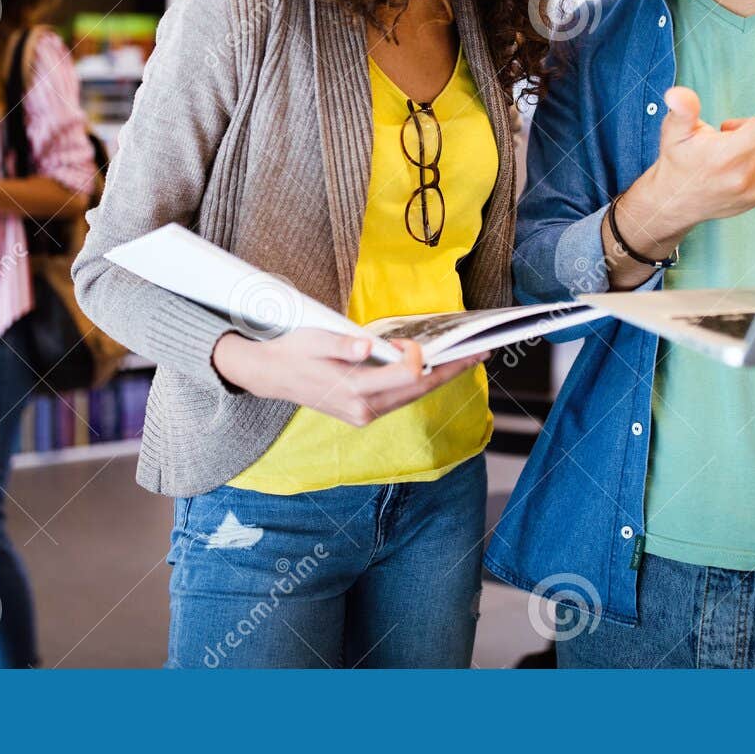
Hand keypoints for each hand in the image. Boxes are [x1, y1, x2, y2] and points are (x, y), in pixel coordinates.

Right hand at [212, 330, 488, 426]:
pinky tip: (437, 366)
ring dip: (442, 376)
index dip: (421, 356)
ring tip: (469, 357)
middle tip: (482, 351)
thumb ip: (342, 345)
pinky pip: (403, 396)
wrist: (272, 376)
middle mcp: (364, 409)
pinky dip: (422, 381)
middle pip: (419, 389)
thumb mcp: (314, 341)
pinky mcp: (366, 412)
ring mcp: (366, 414)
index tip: (423, 339)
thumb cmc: (295, 352)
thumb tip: (368, 346)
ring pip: (414, 395)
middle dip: (452, 369)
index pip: (405, 375)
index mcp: (353, 391)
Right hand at [616, 87, 754, 258]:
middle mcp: (743, 176)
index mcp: (724, 156)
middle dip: (750, 126)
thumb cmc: (677, 161)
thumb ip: (682, 110)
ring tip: (729, 153)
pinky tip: (738, 165)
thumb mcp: (673, 132)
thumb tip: (676, 95)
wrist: (676, 202)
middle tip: (723, 136)